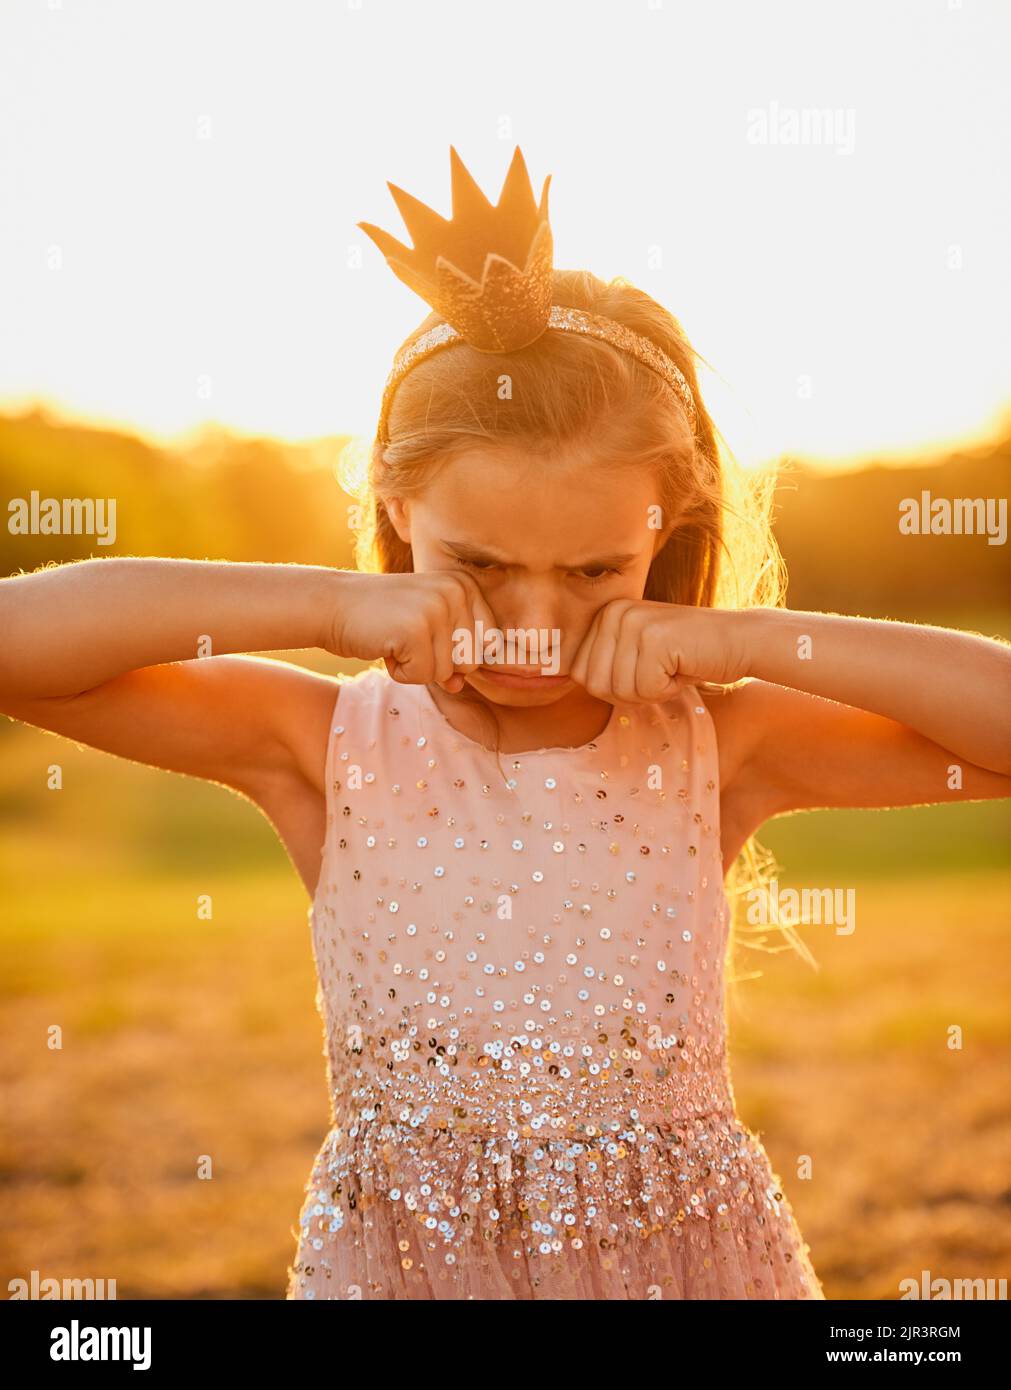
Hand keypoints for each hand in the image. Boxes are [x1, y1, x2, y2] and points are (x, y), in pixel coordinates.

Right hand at [326, 570, 498, 691]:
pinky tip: (385, 646)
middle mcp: (457, 591)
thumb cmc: (381, 618)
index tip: (426, 635)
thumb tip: (460, 685)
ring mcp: (437, 608)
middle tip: (409, 639)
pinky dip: (400, 672)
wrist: (332, 605)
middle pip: (472, 662)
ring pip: (447, 673)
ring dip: (417, 668)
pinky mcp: (415, 630)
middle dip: (438, 664)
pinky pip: (422, 677)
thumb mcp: (426, 629)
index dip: (456, 654)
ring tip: (395, 640)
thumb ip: (452, 654)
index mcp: (467, 586)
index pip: (488, 645)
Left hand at [568, 599, 750, 702]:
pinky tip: (684, 666)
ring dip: (652, 692)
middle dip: (632, 693)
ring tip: (674, 667)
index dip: (617, 689)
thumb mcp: (636, 655)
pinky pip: (645, 689)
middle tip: (662, 672)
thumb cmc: (688, 656)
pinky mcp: (654, 637)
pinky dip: (667, 690)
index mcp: (603, 615)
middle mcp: (613, 613)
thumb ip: (604, 664)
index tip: (647, 671)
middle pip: (596, 686)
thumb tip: (562, 681)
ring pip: (620, 690)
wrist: (738, 640)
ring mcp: (632, 622)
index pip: (582, 676)